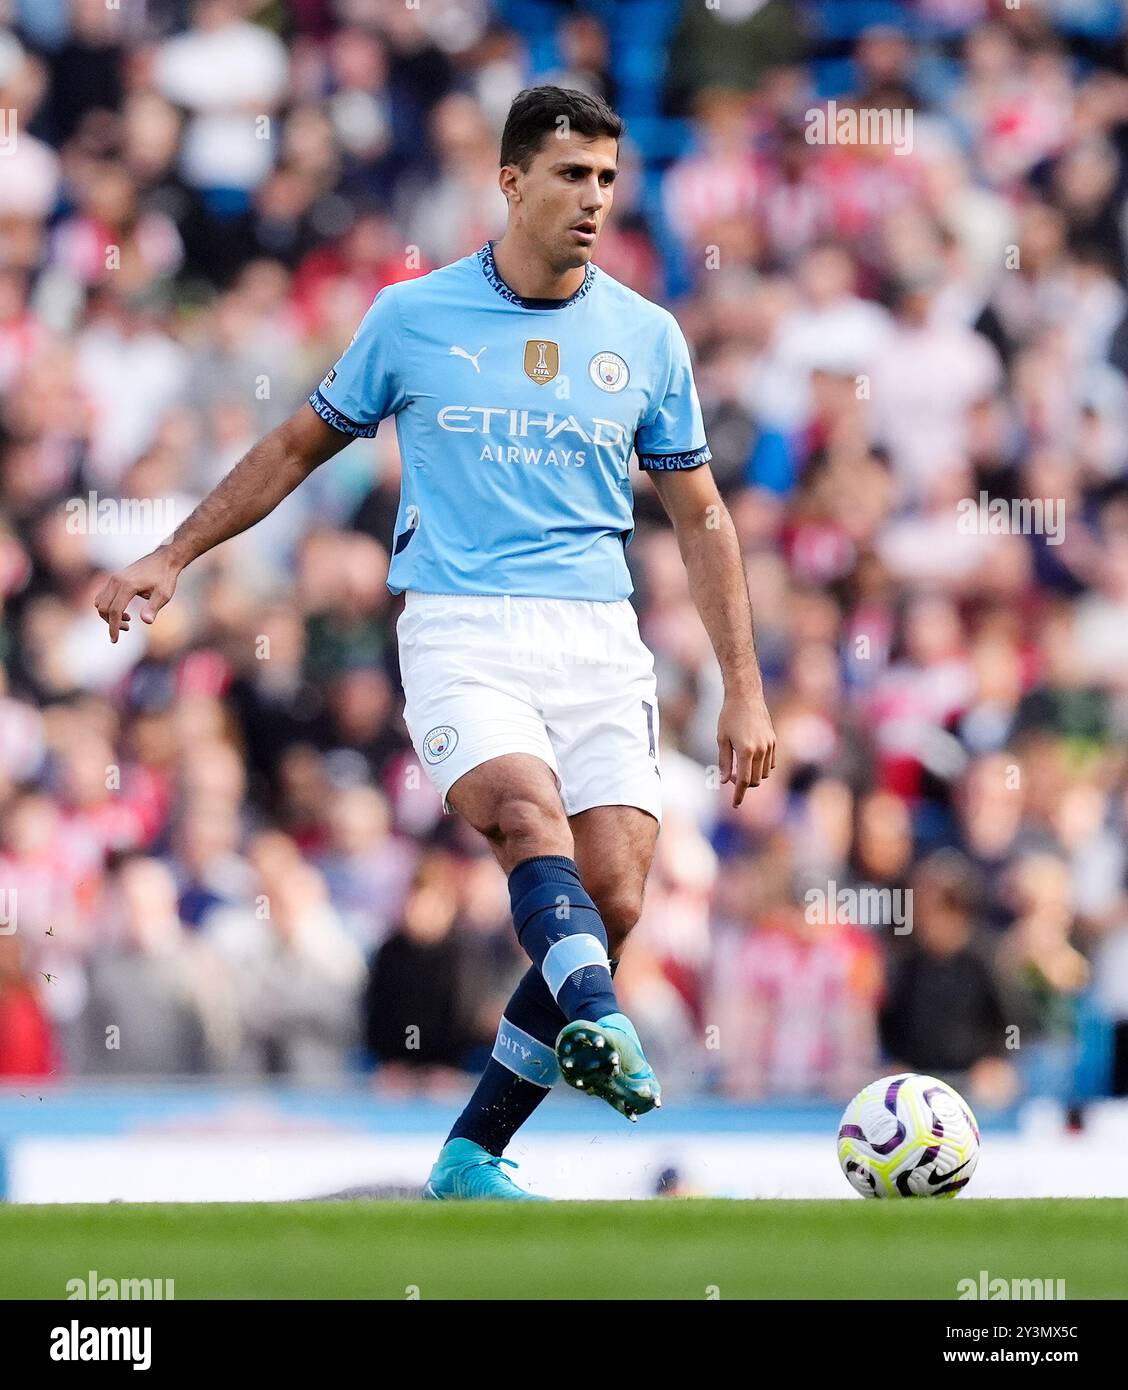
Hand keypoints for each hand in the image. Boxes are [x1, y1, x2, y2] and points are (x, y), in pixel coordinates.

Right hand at [94, 546, 181, 642]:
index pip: (114, 611)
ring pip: (100, 602)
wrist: (164, 559)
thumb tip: (146, 622)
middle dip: (111, 622)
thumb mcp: (164, 595)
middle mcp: (116, 581)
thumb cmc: (165, 577)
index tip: (115, 640)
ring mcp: (113, 578)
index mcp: (127, 585)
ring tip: (127, 620)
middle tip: (128, 628)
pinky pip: (103, 596)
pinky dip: (108, 606)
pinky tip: (123, 610)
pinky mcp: (114, 578)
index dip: (113, 627)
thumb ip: (153, 607)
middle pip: (103, 608)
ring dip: (108, 615)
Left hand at [717, 688, 775, 806]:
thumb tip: (723, 781)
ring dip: (753, 776)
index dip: (738, 795)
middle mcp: (761, 750)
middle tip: (730, 775)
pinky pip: (770, 763)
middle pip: (754, 780)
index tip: (735, 805)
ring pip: (764, 774)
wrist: (746, 696)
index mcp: (746, 751)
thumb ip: (723, 761)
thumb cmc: (729, 716)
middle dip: (743, 783)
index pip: (743, 781)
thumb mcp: (721, 739)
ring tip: (739, 766)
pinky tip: (750, 760)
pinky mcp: (774, 741)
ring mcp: (769, 746)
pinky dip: (761, 767)